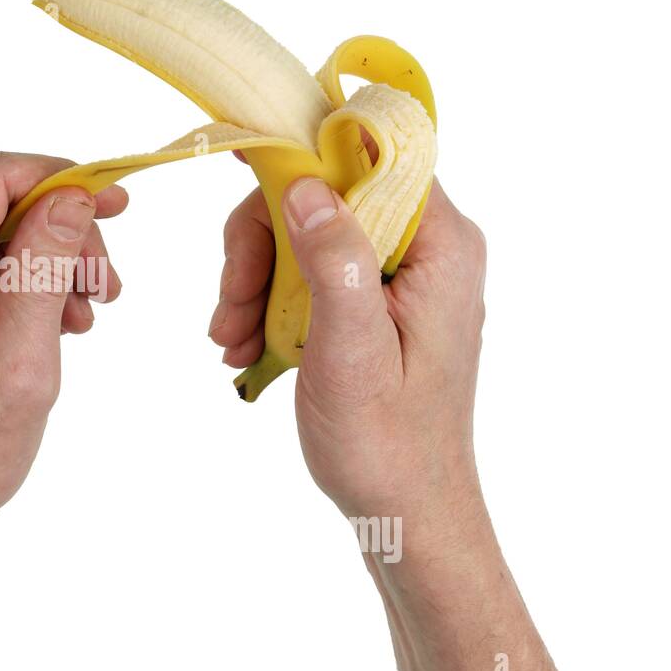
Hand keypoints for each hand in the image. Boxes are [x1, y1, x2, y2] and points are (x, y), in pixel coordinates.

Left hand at [0, 150, 124, 670]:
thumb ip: (43, 275)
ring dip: (39, 251)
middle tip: (104, 289)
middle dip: (58, 227)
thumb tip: (73, 197)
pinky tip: (45, 314)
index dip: (61, 178)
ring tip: (81, 314)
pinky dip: (8, 266)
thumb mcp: (19, 376)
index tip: (117, 206)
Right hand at [210, 174, 485, 530]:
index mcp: (441, 248)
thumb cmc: (387, 444)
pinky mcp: (372, 304)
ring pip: (306, 235)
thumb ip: (335, 262)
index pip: (375, 159)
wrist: (404, 512)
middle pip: (327, 197)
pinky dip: (268, 305)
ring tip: (232, 340)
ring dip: (255, 282)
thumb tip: (307, 185)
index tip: (246, 174)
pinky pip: (309, 274)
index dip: (308, 158)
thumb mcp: (353, 351)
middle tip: (230, 304)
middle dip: (263, 245)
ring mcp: (398, 278)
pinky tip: (247, 348)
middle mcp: (426, 251)